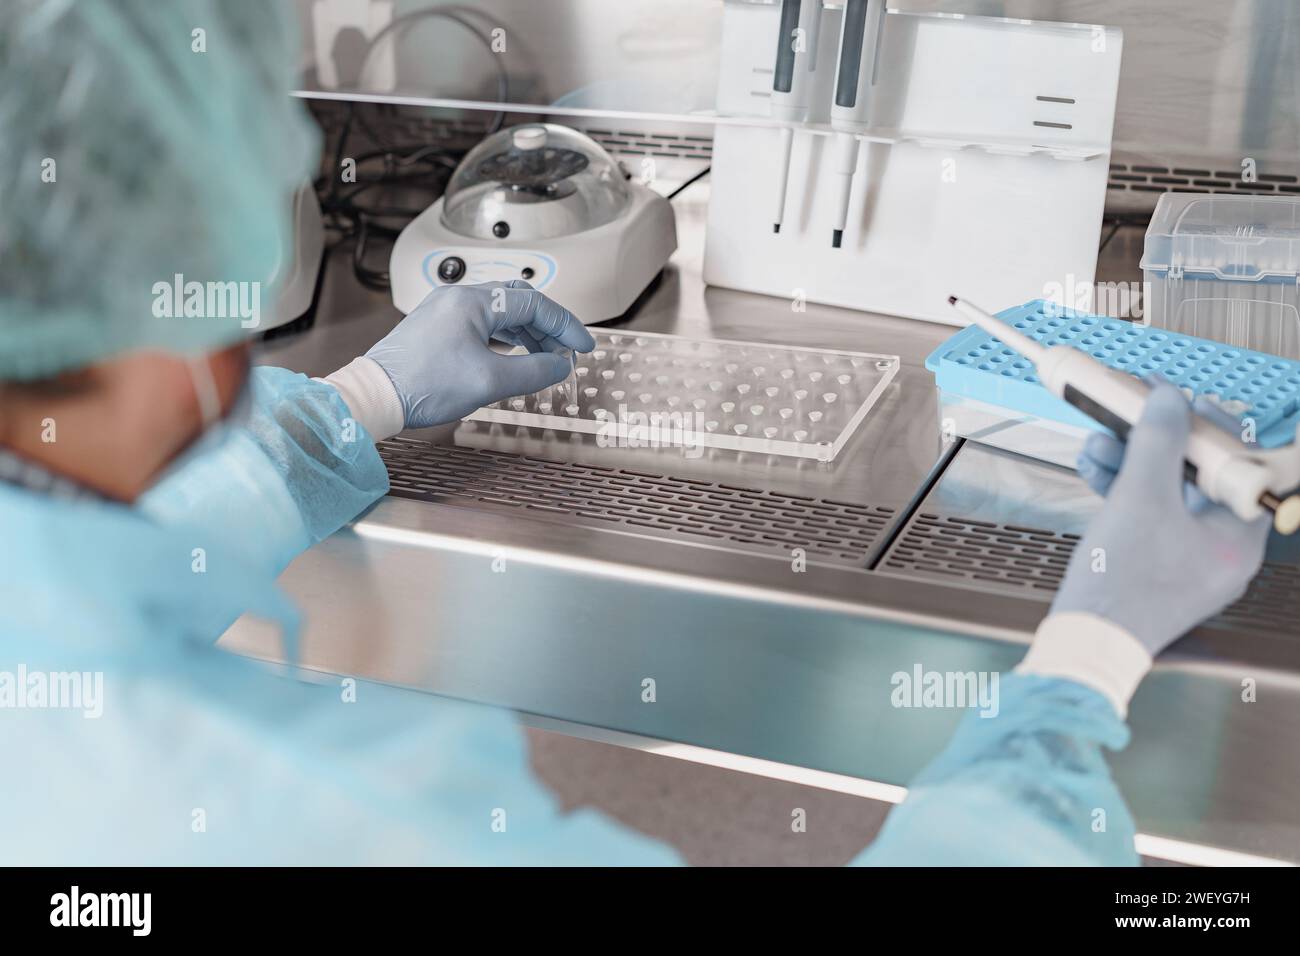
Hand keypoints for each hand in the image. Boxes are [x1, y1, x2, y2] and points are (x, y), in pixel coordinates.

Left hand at [365, 280, 594, 427]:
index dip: (564, 325)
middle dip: (547, 327)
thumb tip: (560, 366)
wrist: (375, 397)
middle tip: (566, 351)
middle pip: (518, 302)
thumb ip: (533, 372)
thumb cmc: (422, 385)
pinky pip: (481, 324)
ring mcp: (444, 311)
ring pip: (500, 314)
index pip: (534, 304)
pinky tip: (513, 357)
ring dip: (527, 334)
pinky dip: (504, 338)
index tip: (583, 346)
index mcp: (473, 302)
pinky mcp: (435, 328)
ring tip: (544, 358)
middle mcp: (458, 298)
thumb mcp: (489, 382)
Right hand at [1053, 380, 1270, 654]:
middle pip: (1196, 476)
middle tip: (1129, 417)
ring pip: (1166, 495)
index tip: (1175, 400)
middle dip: (1154, 443)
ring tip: (1098, 444)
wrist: (1085, 642)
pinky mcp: (1157, 567)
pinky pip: (1148, 517)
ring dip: (1130, 463)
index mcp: (1238, 538)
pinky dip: (1122, 492)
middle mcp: (1221, 550)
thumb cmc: (1120, 586)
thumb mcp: (1139, 499)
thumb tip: (1169, 400)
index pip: (1236, 464)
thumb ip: (1157, 442)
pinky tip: (1095, 471)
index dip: (1204, 425)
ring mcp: (1188, 560)